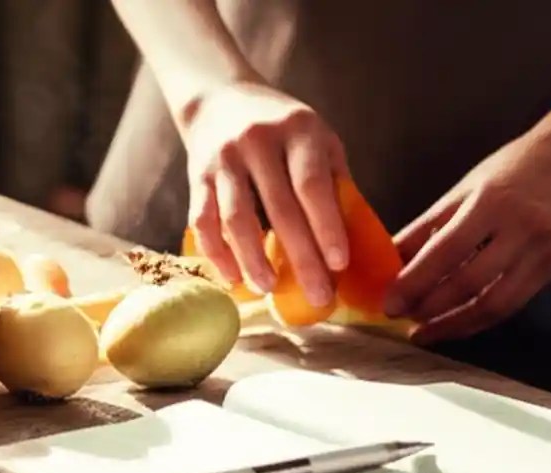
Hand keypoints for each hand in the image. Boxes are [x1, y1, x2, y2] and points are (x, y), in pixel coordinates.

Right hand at [182, 81, 349, 306]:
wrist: (219, 98)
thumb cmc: (281, 127)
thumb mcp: (316, 138)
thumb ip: (332, 180)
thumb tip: (353, 238)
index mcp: (298, 130)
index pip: (312, 185)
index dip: (326, 226)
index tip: (339, 264)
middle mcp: (258, 141)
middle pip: (280, 209)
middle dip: (300, 258)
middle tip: (317, 296)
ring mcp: (224, 159)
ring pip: (236, 219)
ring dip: (253, 260)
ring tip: (268, 289)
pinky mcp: (196, 176)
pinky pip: (203, 221)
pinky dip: (217, 253)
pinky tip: (232, 277)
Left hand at [385, 128, 550, 344]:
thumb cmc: (512, 170)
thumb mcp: (464, 190)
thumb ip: (426, 227)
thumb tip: (387, 260)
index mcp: (491, 204)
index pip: (446, 252)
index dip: (415, 283)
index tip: (389, 304)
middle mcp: (522, 231)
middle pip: (469, 284)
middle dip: (430, 309)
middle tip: (401, 319)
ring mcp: (543, 252)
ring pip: (494, 304)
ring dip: (454, 324)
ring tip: (424, 332)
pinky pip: (513, 305)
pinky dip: (480, 319)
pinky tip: (456, 324)